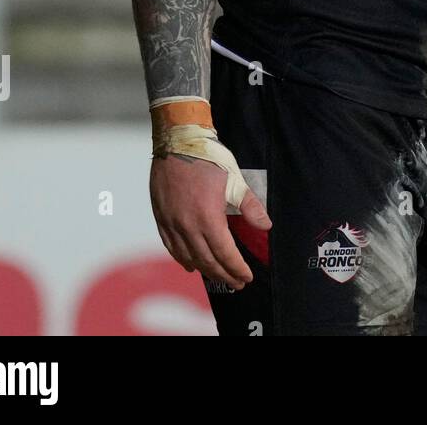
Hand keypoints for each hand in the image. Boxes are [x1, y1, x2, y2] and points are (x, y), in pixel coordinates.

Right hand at [149, 154, 271, 289]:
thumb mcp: (235, 180)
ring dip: (205, 270)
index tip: (246, 277)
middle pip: (207, 260)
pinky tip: (191, 265)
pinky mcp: (161, 218)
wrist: (177, 142)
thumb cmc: (209, 159)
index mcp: (208, 217)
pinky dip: (183, 259)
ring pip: (188, 257)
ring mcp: (171, 223)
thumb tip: (266, 225)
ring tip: (219, 277)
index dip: (236, 268)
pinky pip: (172, 247)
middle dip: (224, 275)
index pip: (224, 253)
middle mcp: (187, 225)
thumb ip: (250, 206)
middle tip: (237, 284)